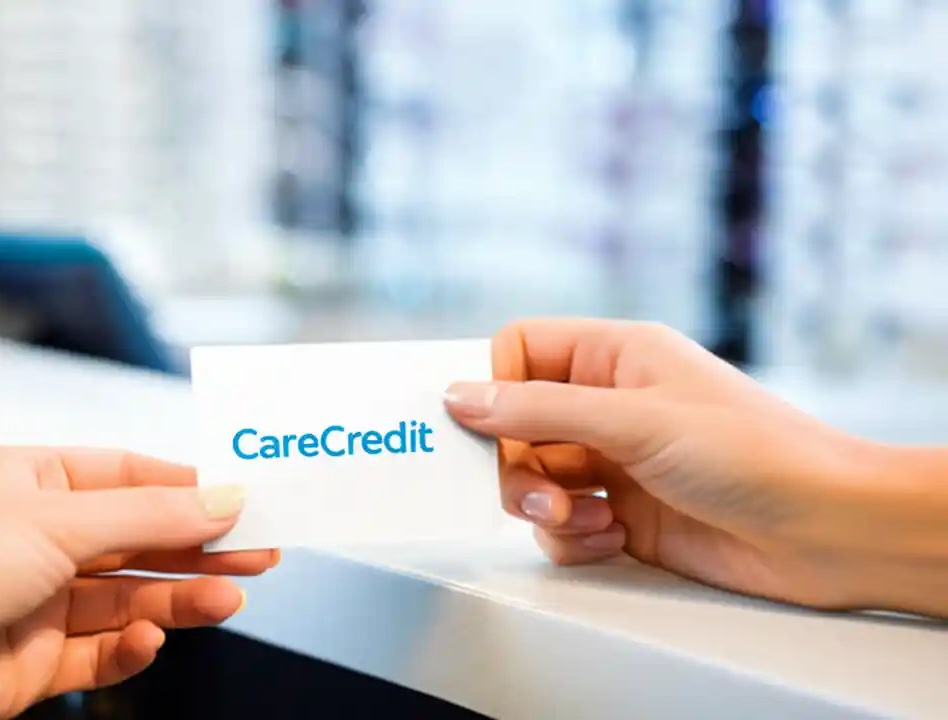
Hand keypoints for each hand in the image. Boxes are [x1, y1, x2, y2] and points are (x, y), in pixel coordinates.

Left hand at [0, 448, 274, 718]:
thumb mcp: (60, 519)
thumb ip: (150, 514)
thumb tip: (225, 497)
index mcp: (34, 481)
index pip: (130, 476)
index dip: (189, 487)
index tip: (246, 498)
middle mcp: (38, 538)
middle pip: (139, 540)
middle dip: (200, 546)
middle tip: (264, 553)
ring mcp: (38, 601)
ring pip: (130, 597)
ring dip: (180, 597)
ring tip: (230, 599)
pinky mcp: (34, 661)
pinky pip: (101, 653)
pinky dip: (132, 647)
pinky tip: (152, 637)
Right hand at [444, 318, 947, 616]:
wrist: (825, 529)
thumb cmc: (751, 451)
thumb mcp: (634, 419)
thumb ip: (538, 411)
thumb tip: (459, 397)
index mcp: (614, 357)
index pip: (520, 351)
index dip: (494, 387)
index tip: (485, 427)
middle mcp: (608, 405)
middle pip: (515, 425)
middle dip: (516, 463)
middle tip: (540, 490)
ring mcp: (614, 462)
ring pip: (531, 479)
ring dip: (545, 505)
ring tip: (588, 517)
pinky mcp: (622, 515)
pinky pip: (561, 526)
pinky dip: (574, 537)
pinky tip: (615, 537)